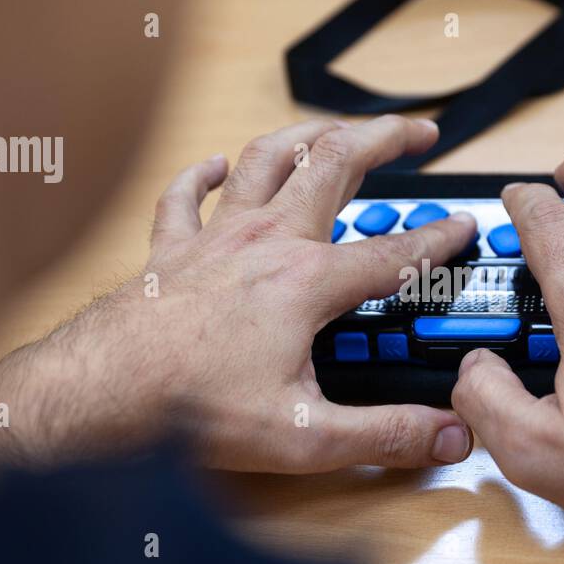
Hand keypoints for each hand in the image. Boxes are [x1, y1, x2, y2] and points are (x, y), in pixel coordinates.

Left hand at [0, 116, 476, 470]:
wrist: (99, 394)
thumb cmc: (189, 406)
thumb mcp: (306, 435)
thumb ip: (385, 434)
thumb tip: (445, 436)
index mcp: (306, 283)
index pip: (393, 252)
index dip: (439, 237)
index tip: (463, 225)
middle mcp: (265, 243)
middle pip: (335, 165)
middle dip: (385, 138)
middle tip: (417, 130)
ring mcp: (215, 238)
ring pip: (268, 158)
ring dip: (309, 134)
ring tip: (337, 127)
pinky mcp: (171, 249)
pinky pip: (187, 193)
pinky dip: (206, 172)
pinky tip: (220, 162)